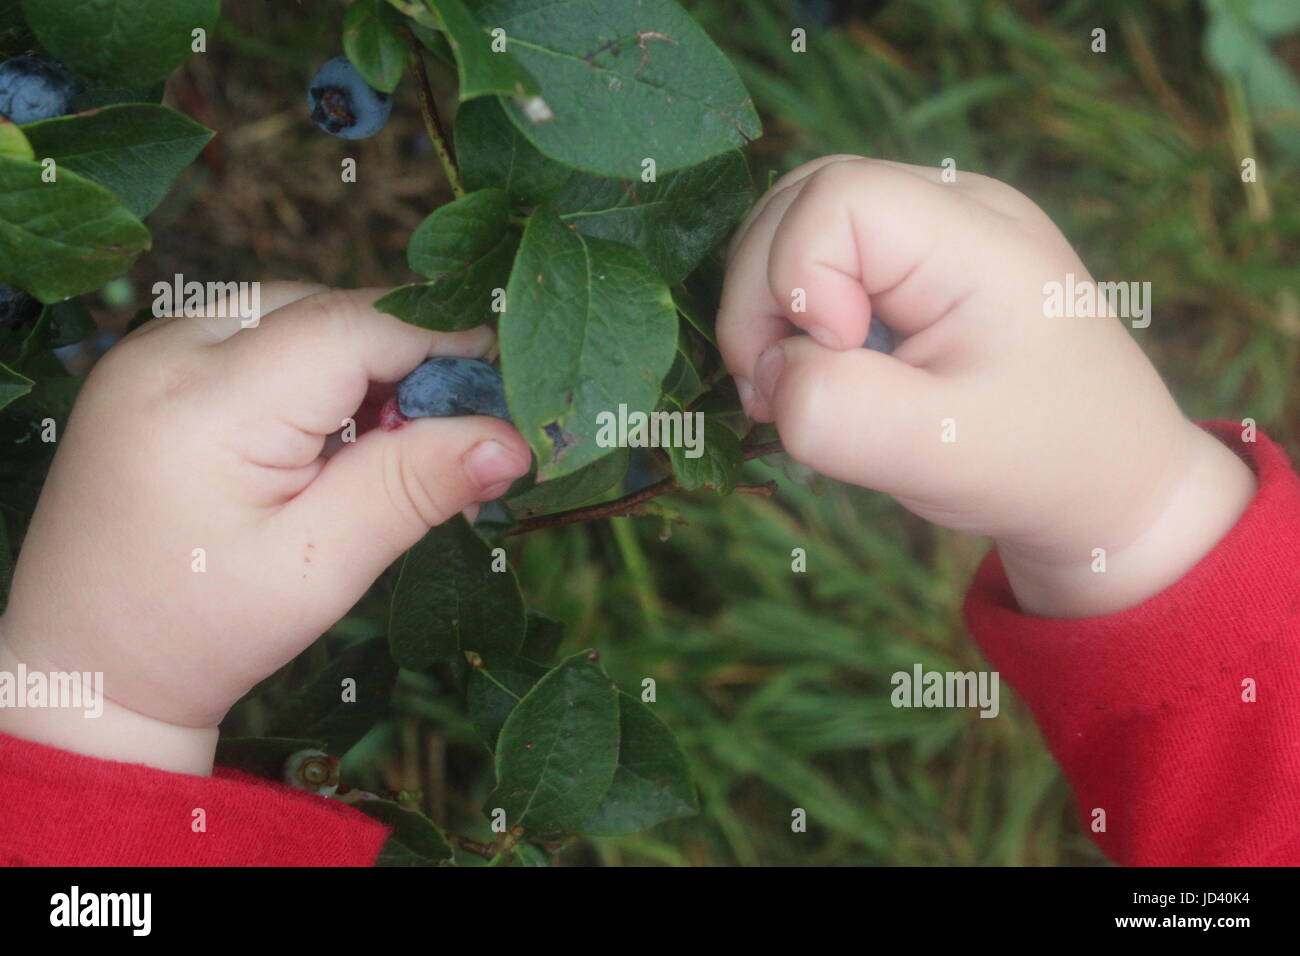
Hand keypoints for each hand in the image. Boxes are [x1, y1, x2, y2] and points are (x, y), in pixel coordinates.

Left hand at [0, 285, 530, 772]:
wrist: (88, 660)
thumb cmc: (202, 628)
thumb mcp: (321, 568)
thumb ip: (414, 488)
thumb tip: (512, 439)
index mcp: (203, 404)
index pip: (353, 326)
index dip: (441, 344)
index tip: (504, 390)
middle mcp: (166, 351)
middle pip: (327, 308)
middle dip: (403, 359)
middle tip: (446, 440)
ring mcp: (150, 350)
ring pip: (297, 311)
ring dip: (361, 363)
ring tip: (384, 449)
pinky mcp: (152, 363)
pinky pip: (260, 332)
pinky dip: (315, 370)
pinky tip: (332, 435)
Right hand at [718, 156, 1254, 617]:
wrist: (1109, 483)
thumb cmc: (1037, 465)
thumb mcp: (934, 453)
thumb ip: (833, 410)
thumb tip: (770, 370)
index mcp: (974, 237)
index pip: (833, 198)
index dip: (798, 278)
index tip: (835, 359)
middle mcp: (953, 209)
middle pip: (798, 200)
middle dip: (761, 296)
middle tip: (775, 388)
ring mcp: (934, 229)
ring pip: (794, 225)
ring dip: (768, 308)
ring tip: (791, 385)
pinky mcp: (914, 263)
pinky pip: (819, 259)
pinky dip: (791, 317)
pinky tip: (815, 373)